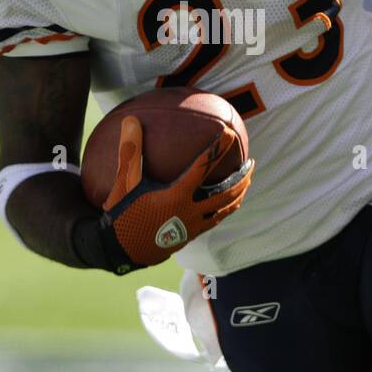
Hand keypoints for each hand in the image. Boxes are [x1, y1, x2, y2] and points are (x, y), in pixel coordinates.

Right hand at [100, 116, 253, 270]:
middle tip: (251, 163)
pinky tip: (224, 205)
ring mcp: (193, 226)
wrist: (120, 251)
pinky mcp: (190, 237)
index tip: (229, 134)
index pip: (203, 167)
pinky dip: (225, 209)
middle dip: (242, 177)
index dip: (217, 149)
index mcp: (177, 196)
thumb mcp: (123, 183)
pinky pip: (214, 221)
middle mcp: (190, 211)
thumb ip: (130, 152)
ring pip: (225, 210)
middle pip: (226, 193)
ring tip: (246, 183)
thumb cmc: (122, 215)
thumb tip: (129, 120)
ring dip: (238, 195)